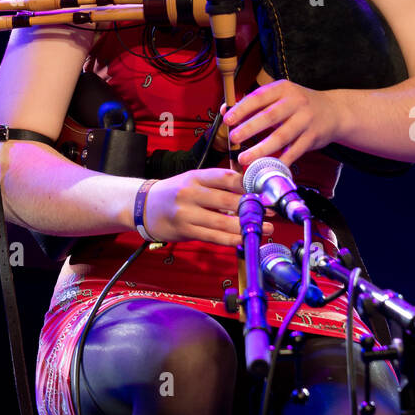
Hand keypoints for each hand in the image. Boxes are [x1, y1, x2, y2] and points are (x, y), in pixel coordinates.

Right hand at [144, 167, 275, 245]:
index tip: (265, 193)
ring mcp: (187, 212)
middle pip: (228, 200)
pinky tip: (245, 240)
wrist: (144, 206)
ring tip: (265, 229)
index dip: (249, 185)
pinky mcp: (185, 230)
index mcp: (196, 175)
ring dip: (246, 227)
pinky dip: (232, 239)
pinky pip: (213, 237)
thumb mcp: (193, 179)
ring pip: (223, 222)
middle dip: (252, 208)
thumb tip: (250, 190)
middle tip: (271, 212)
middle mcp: (191, 192)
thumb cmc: (174, 192)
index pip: (227, 177)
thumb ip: (218, 184)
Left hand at [221, 80, 340, 167]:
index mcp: (283, 89)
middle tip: (233, 138)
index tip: (228, 119)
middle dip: (249, 128)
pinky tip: (268, 168)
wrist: (333, 111)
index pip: (259, 96)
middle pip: (270, 116)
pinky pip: (294, 151)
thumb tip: (225, 111)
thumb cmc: (298, 105)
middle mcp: (296, 102)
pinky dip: (280, 161)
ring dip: (261, 149)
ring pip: (282, 136)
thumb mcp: (279, 96)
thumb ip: (254, 103)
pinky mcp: (313, 137)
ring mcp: (306, 120)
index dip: (242, 108)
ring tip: (244, 157)